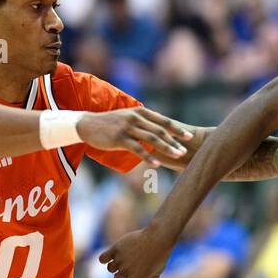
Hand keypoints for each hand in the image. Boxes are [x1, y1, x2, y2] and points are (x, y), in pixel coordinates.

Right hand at [76, 107, 193, 166]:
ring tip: (177, 156)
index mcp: (140, 112)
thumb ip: (143, 123)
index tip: (189, 137)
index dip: (177, 129)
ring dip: (166, 148)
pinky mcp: (120, 138)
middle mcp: (136, 118)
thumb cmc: (110, 124)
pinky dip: (148, 157)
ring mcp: (128, 127)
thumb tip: (158, 133)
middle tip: (185, 151)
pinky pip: (138, 148)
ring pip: (152, 139)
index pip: (163, 121)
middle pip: (160, 130)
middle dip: (175, 141)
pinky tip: (157, 165)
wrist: (87, 124)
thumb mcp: (128, 118)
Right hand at [99, 224, 175, 277]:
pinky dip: (104, 258)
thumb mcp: (159, 269)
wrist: (158, 238)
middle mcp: (126, 272)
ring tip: (124, 258)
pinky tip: (110, 255)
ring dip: (115, 265)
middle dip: (122, 274)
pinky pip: (103, 258)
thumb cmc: (160, 254)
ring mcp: (120, 261)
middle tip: (131, 265)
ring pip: (110, 268)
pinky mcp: (116, 249)